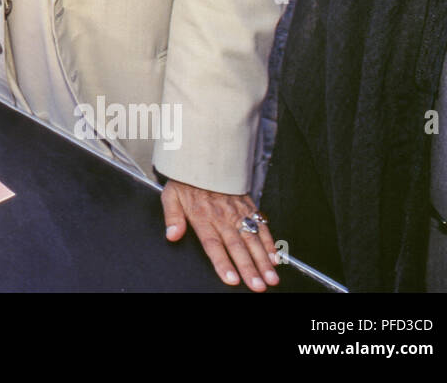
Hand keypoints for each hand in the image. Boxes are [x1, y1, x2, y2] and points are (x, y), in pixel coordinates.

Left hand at [161, 179, 279, 291]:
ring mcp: (238, 212)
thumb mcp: (171, 196)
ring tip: (271, 278)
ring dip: (263, 260)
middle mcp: (222, 216)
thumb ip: (172, 217)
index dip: (223, 263)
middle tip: (258, 286)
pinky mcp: (249, 207)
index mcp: (202, 217)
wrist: (203, 159)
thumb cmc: (187, 182)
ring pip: (253, 240)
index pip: (213, 244)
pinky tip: (275, 259)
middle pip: (237, 246)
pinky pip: (261, 226)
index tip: (232, 279)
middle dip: (249, 268)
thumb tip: (172, 234)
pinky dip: (269, 243)